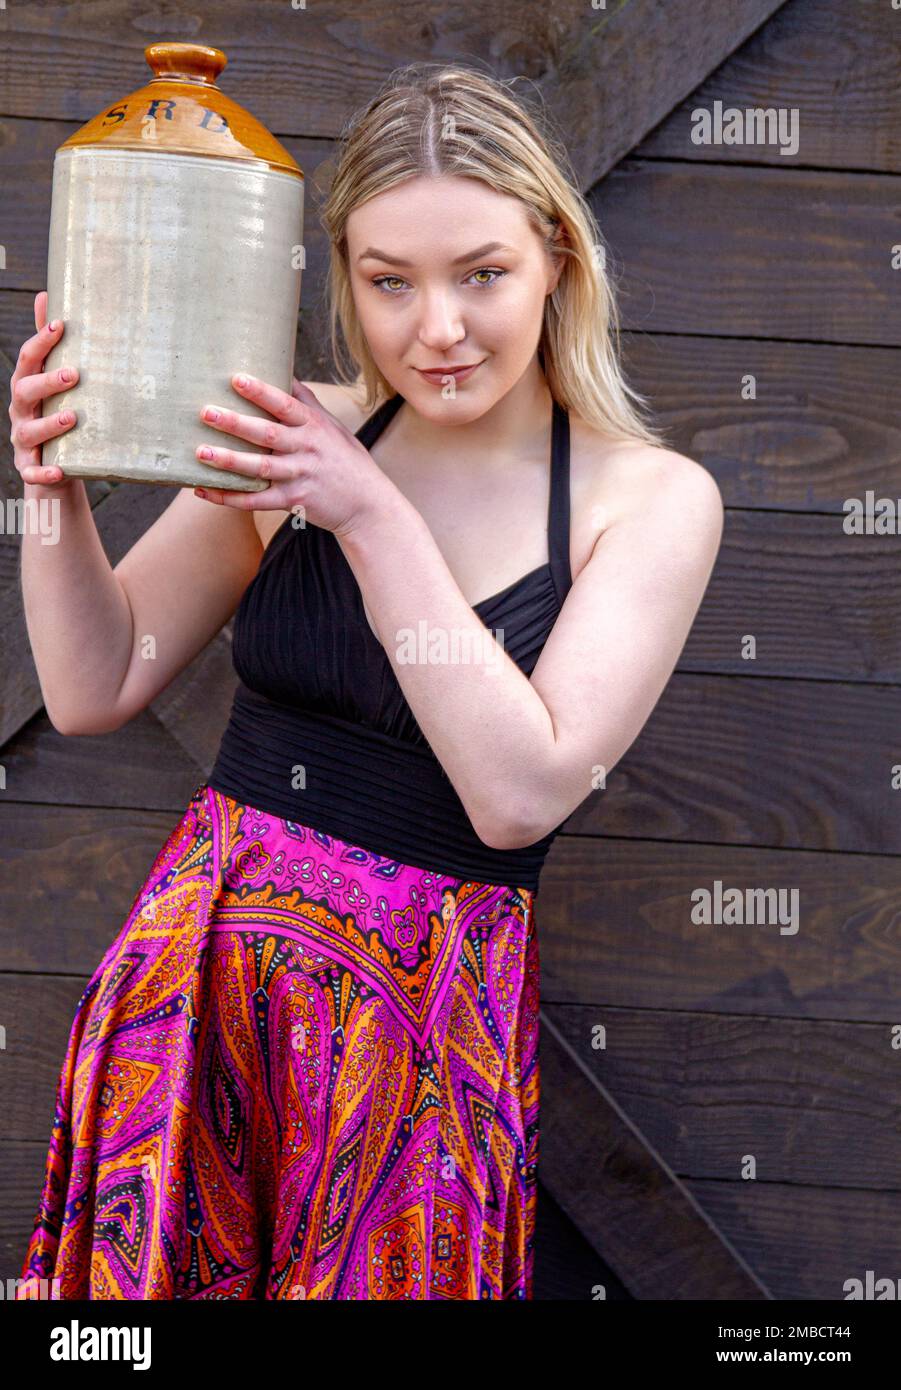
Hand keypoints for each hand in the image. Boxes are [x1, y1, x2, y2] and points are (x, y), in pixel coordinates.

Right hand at [8, 291, 80, 491]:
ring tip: (72, 418)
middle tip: (74, 374)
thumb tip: (45, 294)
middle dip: (47, 382)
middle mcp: (21, 410)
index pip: (28, 359)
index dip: (41, 341)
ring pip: (29, 432)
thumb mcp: (50, 377)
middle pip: (24, 391)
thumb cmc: (55, 411)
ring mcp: (24, 441)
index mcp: (26, 385)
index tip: (62, 325)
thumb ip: (47, 343)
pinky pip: (33, 472)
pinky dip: (43, 473)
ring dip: (48, 424)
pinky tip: (59, 471)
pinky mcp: (30, 468)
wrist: (53, 465)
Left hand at [193, 373, 390, 536]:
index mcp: (314, 426)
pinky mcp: (295, 501)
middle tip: (205, 412)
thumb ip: (307, 403)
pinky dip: (230, 498)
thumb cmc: (347, 461)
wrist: (368, 505)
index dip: (261, 392)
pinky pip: (257, 501)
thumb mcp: (333, 427)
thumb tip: (286, 374)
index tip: (236, 379)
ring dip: (229, 461)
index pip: (285, 405)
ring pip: (259, 468)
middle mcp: (307, 449)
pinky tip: (204, 491)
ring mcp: (300, 476)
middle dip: (235, 423)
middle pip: (267, 434)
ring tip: (200, 453)